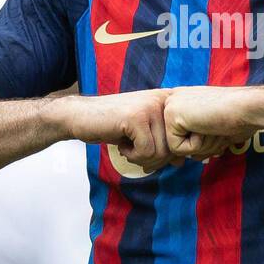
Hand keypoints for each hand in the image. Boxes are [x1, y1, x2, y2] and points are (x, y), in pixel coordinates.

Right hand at [56, 89, 182, 173]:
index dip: (168, 154)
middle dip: (155, 159)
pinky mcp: (136, 117)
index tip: (147, 151)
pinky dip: (132, 156)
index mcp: (168, 101)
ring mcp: (150, 107)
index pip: (183, 138)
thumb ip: (163, 144)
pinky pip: (146, 151)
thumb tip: (182, 162)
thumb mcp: (144, 133)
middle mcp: (163, 100)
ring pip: (161, 151)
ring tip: (128, 146)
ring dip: (142, 158)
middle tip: (135, 153)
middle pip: (174, 148)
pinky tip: (121, 144)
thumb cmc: (113, 125)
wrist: (80, 116)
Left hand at [163, 86, 259, 158]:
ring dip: (201, 145)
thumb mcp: (211, 131)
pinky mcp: (172, 115)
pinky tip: (208, 127)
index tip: (216, 130)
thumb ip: (193, 143)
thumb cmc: (238, 118)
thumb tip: (176, 163)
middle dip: (202, 145)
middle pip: (177, 144)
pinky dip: (197, 145)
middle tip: (217, 128)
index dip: (199, 144)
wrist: (248, 107)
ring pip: (176, 148)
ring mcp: (170, 106)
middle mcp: (174, 101)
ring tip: (214, 126)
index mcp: (183, 102)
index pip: (179, 138)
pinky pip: (177, 149)